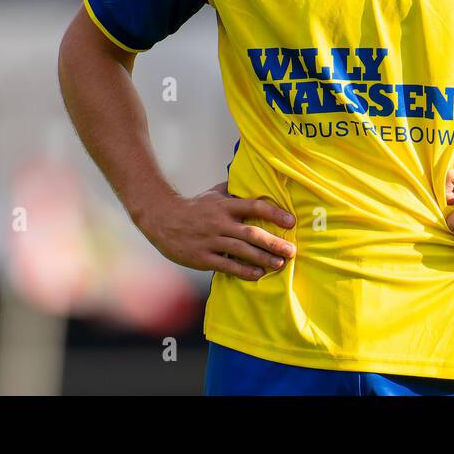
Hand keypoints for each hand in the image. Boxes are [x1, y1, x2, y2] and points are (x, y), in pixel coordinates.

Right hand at [141, 181, 296, 281]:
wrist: (161, 219)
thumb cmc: (193, 207)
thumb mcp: (213, 194)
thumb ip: (233, 189)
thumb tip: (251, 179)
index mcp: (224, 206)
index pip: (254, 206)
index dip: (274, 213)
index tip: (291, 222)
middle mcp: (219, 222)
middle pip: (251, 233)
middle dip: (274, 243)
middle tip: (292, 250)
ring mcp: (210, 240)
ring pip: (242, 251)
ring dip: (263, 258)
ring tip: (280, 264)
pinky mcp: (202, 257)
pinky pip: (226, 265)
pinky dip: (243, 270)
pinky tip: (257, 274)